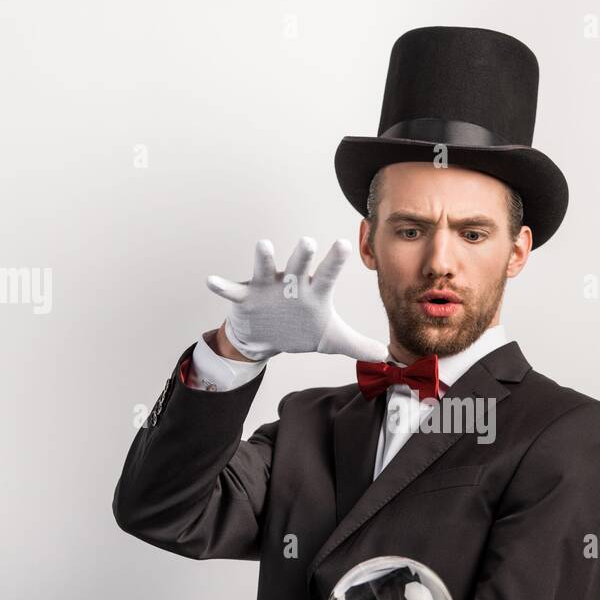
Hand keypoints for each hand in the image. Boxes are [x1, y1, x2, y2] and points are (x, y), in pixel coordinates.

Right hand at [206, 237, 388, 361]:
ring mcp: (266, 288)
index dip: (334, 261)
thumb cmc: (301, 329)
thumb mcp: (330, 339)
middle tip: (308, 243)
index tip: (343, 245)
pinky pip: (232, 289)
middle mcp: (290, 284)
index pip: (327, 275)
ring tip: (264, 245)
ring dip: (264, 258)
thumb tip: (386, 357)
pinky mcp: (245, 297)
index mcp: (312, 292)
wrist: (268, 337)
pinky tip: (212, 280)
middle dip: (302, 256)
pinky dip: (222, 285)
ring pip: (265, 269)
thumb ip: (358, 345)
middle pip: (298, 266)